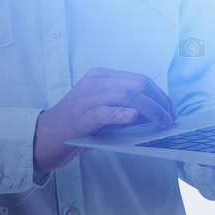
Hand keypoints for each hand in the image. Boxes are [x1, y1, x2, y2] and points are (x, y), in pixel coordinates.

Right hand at [33, 67, 175, 171]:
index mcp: (100, 77)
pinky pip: (104, 111)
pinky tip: (134, 117)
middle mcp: (94, 83)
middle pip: (136, 84)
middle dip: (159, 101)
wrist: (44, 137)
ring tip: (162, 122)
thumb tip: (157, 114)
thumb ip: (126, 109)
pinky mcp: (80, 117)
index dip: (160, 94)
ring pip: (126, 94)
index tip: (171, 110)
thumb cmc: (76, 127)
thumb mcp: (104, 112)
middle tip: (170, 118)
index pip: (138, 79)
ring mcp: (86, 99)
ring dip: (150, 108)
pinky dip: (122, 113)